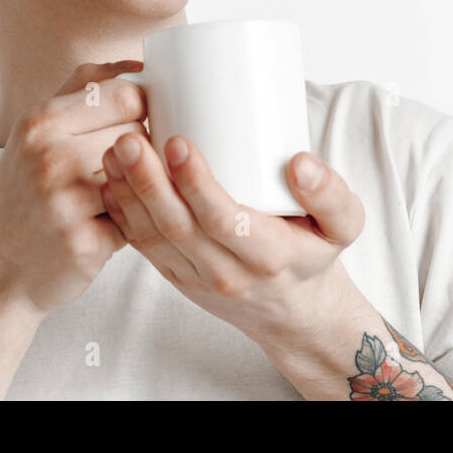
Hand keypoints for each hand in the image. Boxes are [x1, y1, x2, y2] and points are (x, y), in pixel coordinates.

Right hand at [0, 61, 150, 316]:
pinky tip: (101, 230)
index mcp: (41, 121)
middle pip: (140, 135)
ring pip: (143, 175)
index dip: (144, 109)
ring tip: (109, 200)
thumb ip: (84, 89)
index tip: (139, 124)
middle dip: (140, 153)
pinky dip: (129, 225)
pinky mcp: (85, 243)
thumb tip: (140, 61)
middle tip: (117, 173)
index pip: (127, 93)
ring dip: (137, 188)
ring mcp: (67, 202)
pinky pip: (136, 220)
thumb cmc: (23, 197)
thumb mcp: (35, 133)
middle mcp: (50, 157)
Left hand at [99, 130, 366, 347]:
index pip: (225, 221)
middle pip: (178, 227)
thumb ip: (332, 193)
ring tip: (112, 152)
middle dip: (148, 181)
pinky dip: (122, 213)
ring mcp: (195, 278)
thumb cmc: (314, 254)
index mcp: (268, 256)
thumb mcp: (344, 226)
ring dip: (127, 194)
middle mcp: (227, 272)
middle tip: (129, 139)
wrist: (296, 313)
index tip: (177, 143)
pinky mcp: (175, 275)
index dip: (197, 183)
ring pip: (152, 238)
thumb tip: (300, 162)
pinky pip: (142, 247)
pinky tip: (108, 179)